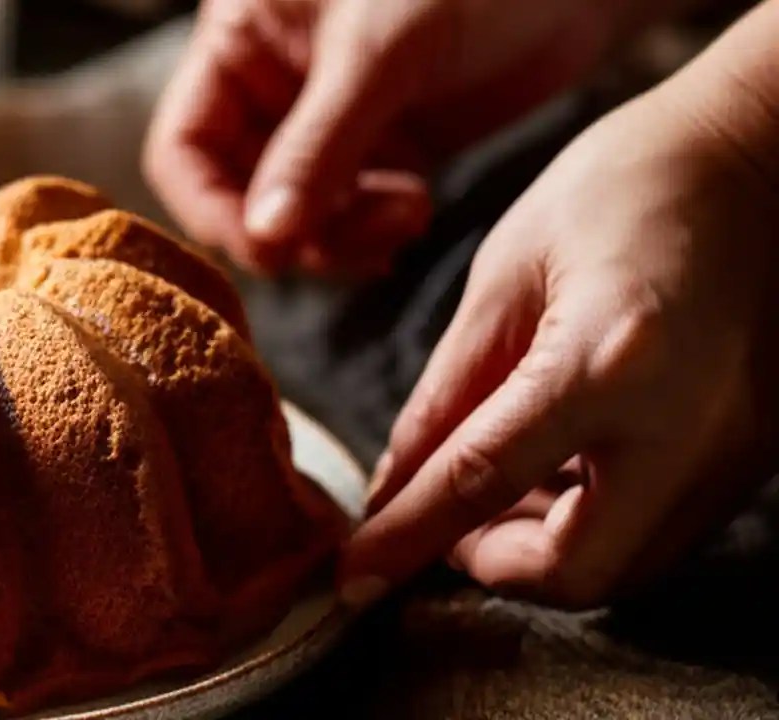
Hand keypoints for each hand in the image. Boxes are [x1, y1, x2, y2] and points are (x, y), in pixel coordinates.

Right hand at [143, 0, 653, 274]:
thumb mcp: (380, 53)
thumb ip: (317, 148)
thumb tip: (264, 242)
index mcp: (241, 40)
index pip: (183, 148)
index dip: (214, 209)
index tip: (273, 245)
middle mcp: (272, 86)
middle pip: (237, 194)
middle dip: (294, 230)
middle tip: (363, 238)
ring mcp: (327, 122)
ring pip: (295, 216)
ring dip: (338, 239)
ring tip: (407, 217)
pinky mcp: (383, 148)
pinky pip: (349, 217)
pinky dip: (369, 236)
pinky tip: (409, 224)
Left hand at [337, 56, 778, 609]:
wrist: (770, 153)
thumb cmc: (630, 183)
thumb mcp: (510, 271)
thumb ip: (449, 389)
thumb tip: (397, 482)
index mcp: (610, 361)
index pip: (483, 482)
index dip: (405, 538)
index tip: (353, 576)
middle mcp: (687, 428)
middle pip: (575, 572)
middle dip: (492, 563)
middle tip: (447, 517)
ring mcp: (737, 450)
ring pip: (626, 565)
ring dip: (545, 548)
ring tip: (504, 480)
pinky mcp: (758, 454)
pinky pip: (661, 529)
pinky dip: (598, 522)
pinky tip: (566, 465)